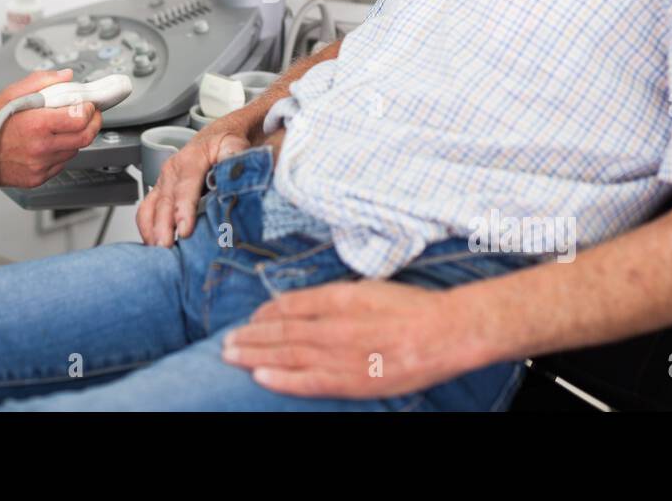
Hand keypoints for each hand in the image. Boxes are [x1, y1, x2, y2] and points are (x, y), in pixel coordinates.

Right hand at [0, 69, 101, 187]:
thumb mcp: (11, 93)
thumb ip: (42, 81)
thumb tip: (66, 76)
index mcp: (36, 124)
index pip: (81, 118)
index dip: (89, 109)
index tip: (88, 104)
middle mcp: (40, 148)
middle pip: (85, 137)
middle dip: (92, 123)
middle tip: (90, 114)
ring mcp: (39, 166)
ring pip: (74, 151)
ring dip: (75, 137)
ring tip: (61, 127)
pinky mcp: (37, 179)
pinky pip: (61, 164)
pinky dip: (61, 152)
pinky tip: (47, 142)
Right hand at [136, 120, 248, 246]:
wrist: (214, 138)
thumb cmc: (223, 143)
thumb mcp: (233, 143)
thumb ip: (234, 154)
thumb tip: (234, 168)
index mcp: (190, 160)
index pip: (185, 187)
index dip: (183, 209)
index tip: (185, 230)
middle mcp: (171, 172)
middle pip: (163, 202)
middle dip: (162, 227)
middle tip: (166, 248)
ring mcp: (162, 184)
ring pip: (149, 208)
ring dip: (151, 231)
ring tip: (158, 253)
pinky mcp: (159, 194)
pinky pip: (146, 213)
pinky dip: (146, 230)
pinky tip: (154, 246)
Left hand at [221, 280, 485, 399]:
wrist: (445, 332)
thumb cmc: (411, 308)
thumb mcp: (368, 289)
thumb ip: (333, 297)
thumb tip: (303, 304)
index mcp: (339, 298)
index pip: (289, 305)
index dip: (264, 313)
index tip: (250, 319)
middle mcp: (334, 325)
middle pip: (281, 331)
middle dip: (250, 337)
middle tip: (226, 341)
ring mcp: (341, 355)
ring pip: (287, 354)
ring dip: (255, 355)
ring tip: (231, 356)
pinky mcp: (352, 381)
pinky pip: (309, 382)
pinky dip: (281, 379)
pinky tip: (260, 377)